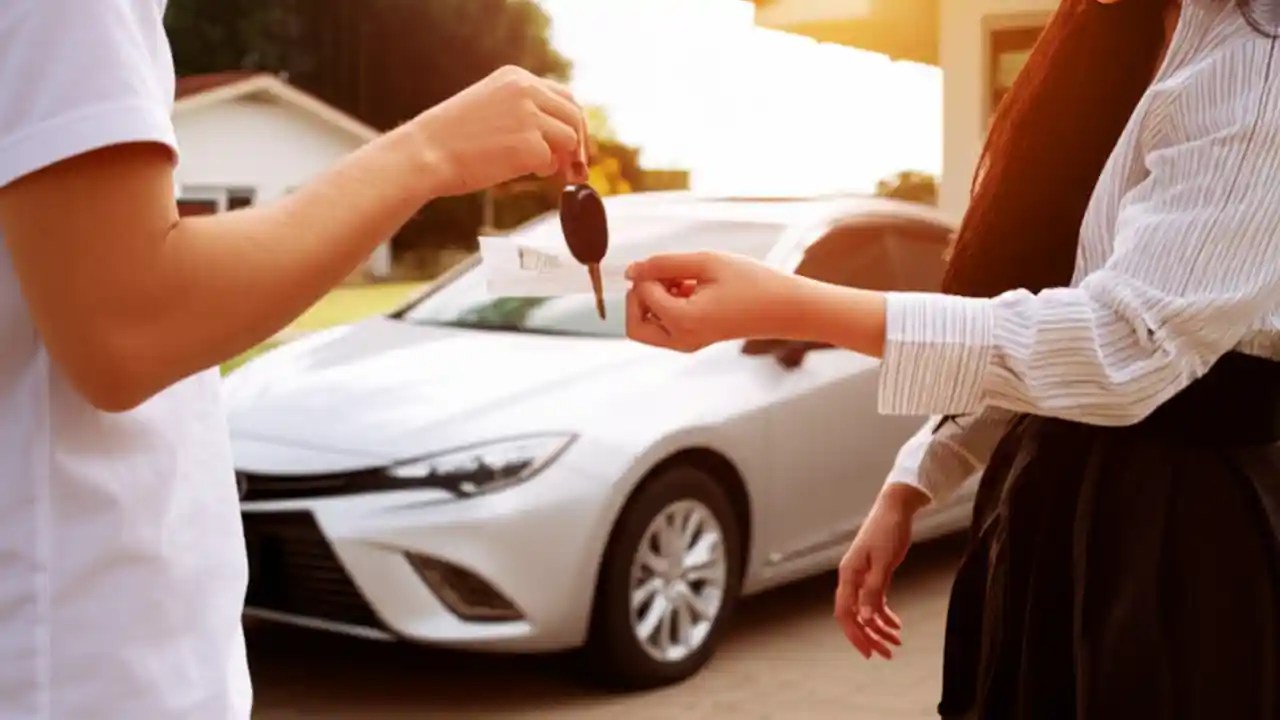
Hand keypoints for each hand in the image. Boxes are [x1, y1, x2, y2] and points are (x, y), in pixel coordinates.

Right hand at [414, 66, 588, 196]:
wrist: (425, 153)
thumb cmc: (450, 138)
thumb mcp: (488, 105)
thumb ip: (521, 110)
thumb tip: (558, 135)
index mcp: (515, 77)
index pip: (562, 95)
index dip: (572, 121)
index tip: (574, 142)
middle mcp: (525, 90)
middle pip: (574, 114)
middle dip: (579, 142)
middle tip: (575, 165)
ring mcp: (529, 117)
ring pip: (570, 138)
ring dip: (562, 157)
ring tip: (540, 168)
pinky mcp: (530, 146)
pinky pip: (552, 162)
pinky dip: (543, 171)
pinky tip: (524, 172)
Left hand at [624, 251, 797, 351]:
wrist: (785, 308)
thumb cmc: (751, 281)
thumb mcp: (706, 262)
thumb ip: (664, 263)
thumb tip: (630, 271)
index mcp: (683, 322)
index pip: (641, 293)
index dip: (652, 272)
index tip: (679, 265)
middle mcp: (681, 340)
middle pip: (633, 324)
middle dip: (640, 296)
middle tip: (668, 277)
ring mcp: (687, 345)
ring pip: (646, 326)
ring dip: (655, 300)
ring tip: (686, 281)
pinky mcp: (692, 341)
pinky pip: (663, 327)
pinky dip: (667, 306)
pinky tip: (693, 289)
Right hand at [833, 484, 928, 658]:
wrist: (895, 509)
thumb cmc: (887, 530)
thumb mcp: (882, 561)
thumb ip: (873, 589)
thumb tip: (864, 617)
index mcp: (849, 575)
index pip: (845, 613)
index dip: (855, 635)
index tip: (868, 653)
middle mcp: (852, 579)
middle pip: (855, 616)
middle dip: (869, 637)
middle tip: (887, 654)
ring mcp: (863, 578)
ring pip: (866, 611)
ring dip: (879, 628)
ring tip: (897, 642)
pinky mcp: (875, 575)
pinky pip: (876, 602)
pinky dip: (885, 615)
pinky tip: (896, 624)